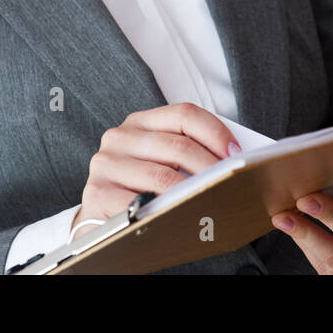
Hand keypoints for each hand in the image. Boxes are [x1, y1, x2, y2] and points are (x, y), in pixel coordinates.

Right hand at [69, 102, 240, 240]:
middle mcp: (119, 136)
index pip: (184, 114)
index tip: (236, 153)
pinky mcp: (96, 193)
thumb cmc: (141, 187)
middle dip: (211, 166)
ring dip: (193, 192)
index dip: (215, 132)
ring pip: (162, 177)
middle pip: (178, 146)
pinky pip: (139, 205)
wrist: (101, 217)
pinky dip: (164, 213)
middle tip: (231, 182)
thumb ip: (188, 152)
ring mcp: (106, 164)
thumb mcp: (162, 161)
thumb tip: (232, 159)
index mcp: (140, 122)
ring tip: (213, 201)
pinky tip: (181, 219)